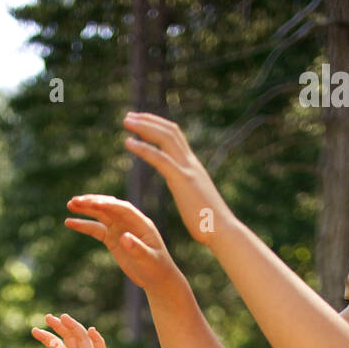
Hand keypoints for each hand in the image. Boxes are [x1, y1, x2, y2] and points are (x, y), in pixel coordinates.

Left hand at [22, 313, 120, 347]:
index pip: (55, 345)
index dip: (46, 337)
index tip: (34, 330)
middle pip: (68, 336)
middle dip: (59, 326)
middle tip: (48, 317)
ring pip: (82, 338)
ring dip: (74, 327)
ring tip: (64, 317)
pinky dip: (97, 340)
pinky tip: (92, 330)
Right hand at [65, 194, 178, 292]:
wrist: (157, 279)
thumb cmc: (156, 269)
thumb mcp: (148, 260)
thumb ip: (137, 248)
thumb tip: (124, 237)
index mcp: (141, 223)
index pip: (122, 209)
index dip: (108, 205)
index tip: (93, 203)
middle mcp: (129, 222)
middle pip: (109, 207)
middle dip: (93, 203)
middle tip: (75, 201)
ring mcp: (120, 229)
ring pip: (100, 215)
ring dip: (86, 209)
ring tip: (70, 204)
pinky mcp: (113, 239)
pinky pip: (95, 229)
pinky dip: (83, 225)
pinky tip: (69, 222)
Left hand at [122, 112, 232, 246]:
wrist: (222, 231)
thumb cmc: (209, 224)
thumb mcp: (196, 199)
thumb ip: (188, 188)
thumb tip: (186, 189)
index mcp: (193, 167)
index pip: (177, 138)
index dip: (159, 127)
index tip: (142, 123)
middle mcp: (191, 163)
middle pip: (170, 131)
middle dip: (149, 120)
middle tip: (130, 116)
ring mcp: (187, 169)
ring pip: (165, 137)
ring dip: (144, 127)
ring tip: (126, 121)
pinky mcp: (182, 180)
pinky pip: (159, 158)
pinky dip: (143, 148)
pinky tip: (128, 143)